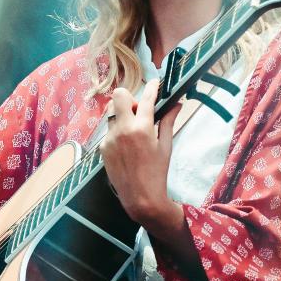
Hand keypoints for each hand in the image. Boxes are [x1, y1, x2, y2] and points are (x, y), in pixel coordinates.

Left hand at [99, 79, 183, 231]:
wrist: (140, 198)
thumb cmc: (157, 172)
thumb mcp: (166, 146)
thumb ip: (168, 122)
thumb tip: (177, 104)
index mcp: (142, 129)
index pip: (147, 98)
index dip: (153, 87)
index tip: (156, 82)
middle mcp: (123, 129)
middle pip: (119, 95)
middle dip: (130, 97)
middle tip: (140, 111)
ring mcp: (110, 138)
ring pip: (113, 113)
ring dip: (124, 115)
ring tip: (134, 131)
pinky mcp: (103, 147)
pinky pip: (110, 130)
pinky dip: (118, 132)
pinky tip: (128, 147)